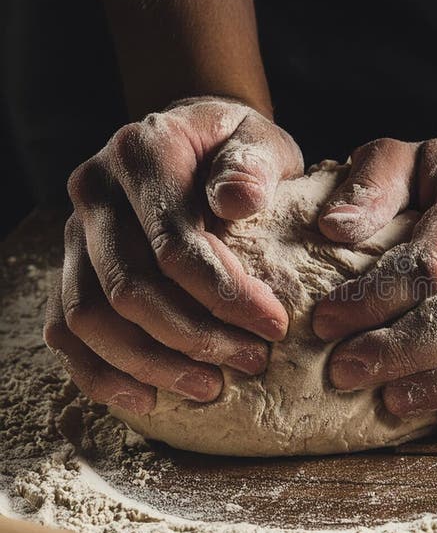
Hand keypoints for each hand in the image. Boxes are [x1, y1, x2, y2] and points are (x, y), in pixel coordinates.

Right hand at [44, 97, 303, 414]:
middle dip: (193, 338)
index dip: (225, 295)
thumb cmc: (231, 145)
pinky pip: (64, 331)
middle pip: (128, 288)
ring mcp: (72, 232)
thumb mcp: (256, 139)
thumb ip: (251, 165)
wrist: (189, 135)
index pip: (174, 244)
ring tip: (209, 388)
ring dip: (149, 364)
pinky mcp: (67, 266)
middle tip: (250, 362)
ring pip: (90, 317)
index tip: (274, 326)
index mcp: (140, 154)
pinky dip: (100, 372)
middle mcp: (94, 192)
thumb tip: (236, 201)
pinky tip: (146, 397)